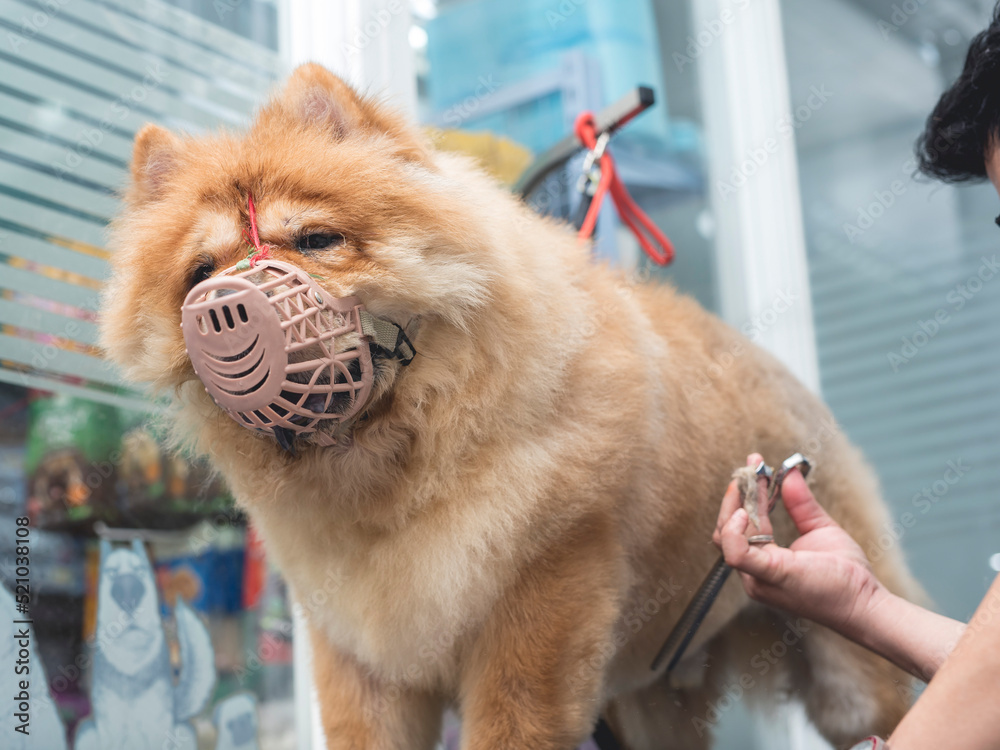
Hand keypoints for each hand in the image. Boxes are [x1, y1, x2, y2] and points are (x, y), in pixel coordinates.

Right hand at [713, 454, 884, 634]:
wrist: (865, 604)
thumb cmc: (846, 576)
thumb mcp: (820, 529)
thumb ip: (801, 503)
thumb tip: (789, 473)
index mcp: (763, 563)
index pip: (740, 526)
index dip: (745, 494)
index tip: (755, 466)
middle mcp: (755, 573)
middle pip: (726, 529)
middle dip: (737, 494)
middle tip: (752, 467)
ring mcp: (759, 577)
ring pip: (726, 537)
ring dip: (735, 504)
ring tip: (752, 479)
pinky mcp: (771, 575)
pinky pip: (737, 554)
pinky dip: (733, 531)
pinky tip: (743, 511)